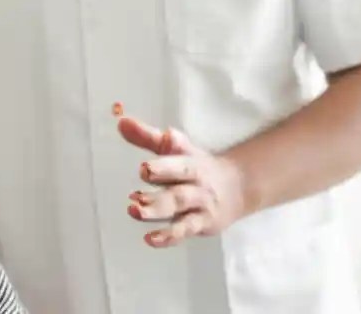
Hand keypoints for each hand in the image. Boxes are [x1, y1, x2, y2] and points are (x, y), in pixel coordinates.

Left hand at [118, 115, 248, 248]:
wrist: (238, 186)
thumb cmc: (199, 166)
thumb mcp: (176, 149)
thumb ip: (147, 137)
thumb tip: (121, 122)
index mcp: (191, 164)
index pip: (179, 165)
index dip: (162, 167)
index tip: (144, 169)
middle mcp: (197, 186)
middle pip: (178, 192)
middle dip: (157, 195)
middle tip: (135, 197)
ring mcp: (199, 207)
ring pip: (179, 211)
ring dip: (157, 213)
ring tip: (135, 211)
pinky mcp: (200, 224)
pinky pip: (184, 231)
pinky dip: (168, 237)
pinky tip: (150, 239)